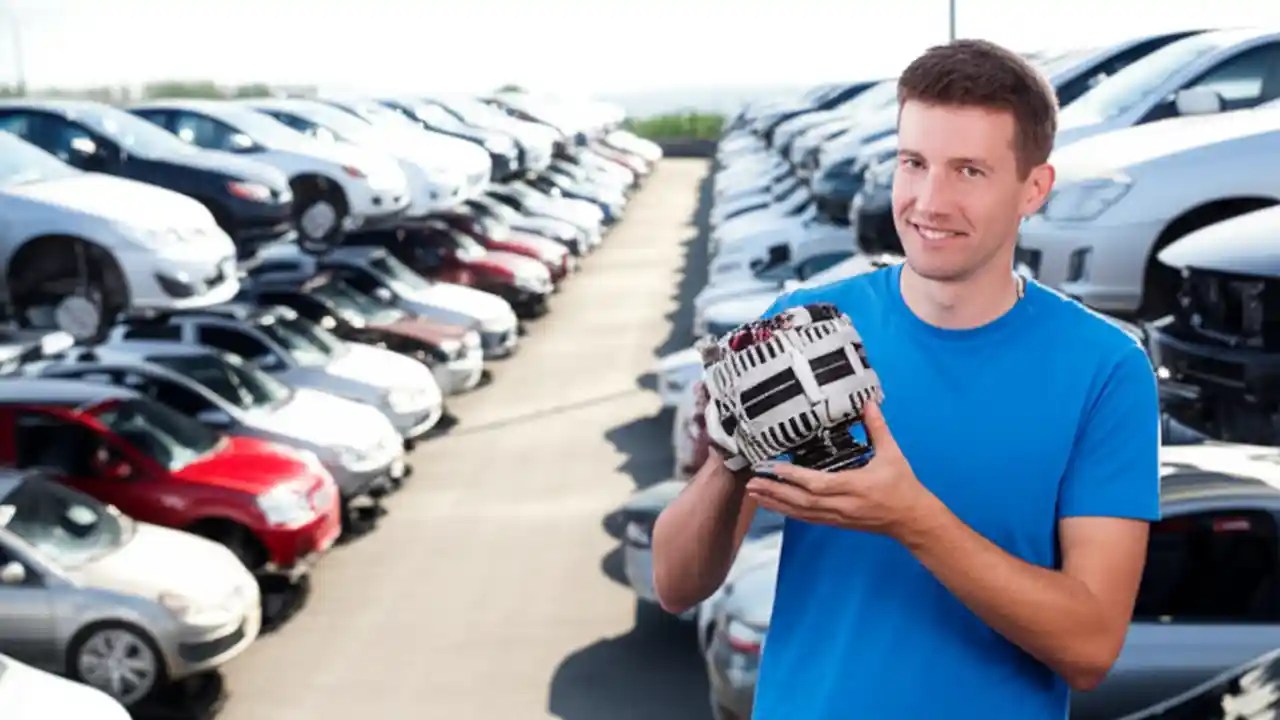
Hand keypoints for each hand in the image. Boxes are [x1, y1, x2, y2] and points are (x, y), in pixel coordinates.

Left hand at [745, 400, 936, 538]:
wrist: (911, 519)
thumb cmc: (902, 487)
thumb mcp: (892, 454)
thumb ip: (878, 428)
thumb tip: (869, 403)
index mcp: (853, 486)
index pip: (816, 483)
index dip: (792, 477)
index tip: (772, 467)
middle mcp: (841, 504)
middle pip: (801, 501)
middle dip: (774, 492)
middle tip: (751, 482)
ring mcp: (837, 516)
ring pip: (801, 512)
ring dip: (776, 503)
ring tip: (754, 493)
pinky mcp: (836, 522)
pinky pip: (808, 518)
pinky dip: (788, 511)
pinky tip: (774, 505)